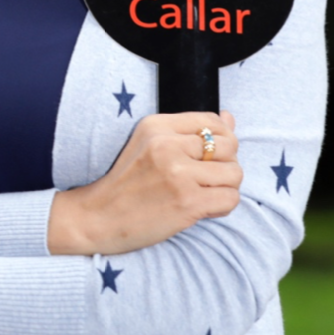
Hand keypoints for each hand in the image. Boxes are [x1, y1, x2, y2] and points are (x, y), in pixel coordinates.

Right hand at [50, 111, 240, 255]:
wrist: (98, 217)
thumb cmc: (127, 183)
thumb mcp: (150, 144)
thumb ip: (190, 131)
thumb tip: (229, 117)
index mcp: (156, 125)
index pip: (212, 121)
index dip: (222, 140)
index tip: (208, 158)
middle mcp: (167, 144)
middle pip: (229, 146)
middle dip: (225, 164)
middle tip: (205, 179)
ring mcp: (178, 173)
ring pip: (235, 173)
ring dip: (225, 188)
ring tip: (202, 194)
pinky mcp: (187, 201)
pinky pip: (230, 199)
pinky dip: (222, 207)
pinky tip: (202, 209)